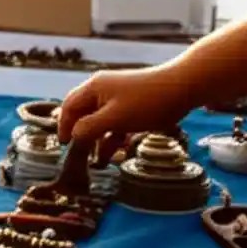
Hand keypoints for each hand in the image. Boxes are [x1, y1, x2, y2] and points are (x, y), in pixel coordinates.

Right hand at [57, 66, 192, 158]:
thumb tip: (74, 136)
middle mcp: (103, 90)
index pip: (69, 107)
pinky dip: (114, 137)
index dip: (64, 126)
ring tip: (98, 161)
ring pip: (101, 121)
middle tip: (79, 156)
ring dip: (98, 140)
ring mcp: (119, 98)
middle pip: (84, 114)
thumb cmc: (146, 102)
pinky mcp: (134, 106)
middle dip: (81, 135)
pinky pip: (117, 123)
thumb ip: (89, 128)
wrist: (182, 87)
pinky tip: (116, 153)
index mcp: (93, 89)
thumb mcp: (114, 118)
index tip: (64, 145)